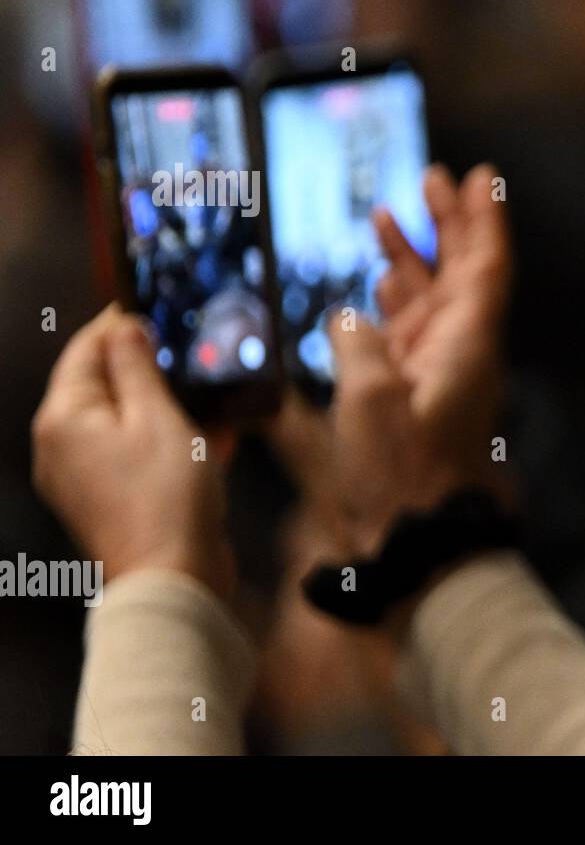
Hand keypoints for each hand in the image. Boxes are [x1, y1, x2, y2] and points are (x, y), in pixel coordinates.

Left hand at [31, 306, 233, 595]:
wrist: (173, 579)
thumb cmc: (166, 497)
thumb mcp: (158, 415)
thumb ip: (137, 366)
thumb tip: (124, 326)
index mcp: (64, 418)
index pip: (85, 349)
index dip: (121, 324)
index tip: (157, 309)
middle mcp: (62, 445)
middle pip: (104, 386)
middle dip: (151, 369)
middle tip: (194, 355)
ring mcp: (85, 477)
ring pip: (127, 421)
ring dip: (169, 407)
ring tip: (214, 398)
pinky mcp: (112, 500)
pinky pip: (139, 456)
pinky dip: (172, 443)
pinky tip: (218, 439)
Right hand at [327, 163, 510, 544]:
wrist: (418, 539)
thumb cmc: (401, 476)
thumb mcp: (368, 400)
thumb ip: (357, 343)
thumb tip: (349, 317)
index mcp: (467, 343)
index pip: (486, 265)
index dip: (485, 217)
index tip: (481, 176)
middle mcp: (461, 349)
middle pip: (462, 270)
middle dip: (448, 222)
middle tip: (432, 177)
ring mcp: (440, 370)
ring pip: (433, 297)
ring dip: (415, 256)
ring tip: (389, 214)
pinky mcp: (418, 393)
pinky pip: (411, 331)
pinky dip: (394, 300)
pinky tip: (376, 280)